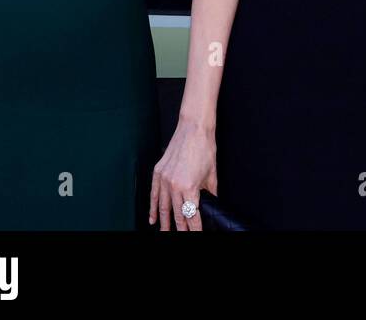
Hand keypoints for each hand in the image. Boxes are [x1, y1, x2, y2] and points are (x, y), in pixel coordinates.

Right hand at [150, 117, 216, 231]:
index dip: (194, 227)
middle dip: (179, 229)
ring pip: (163, 208)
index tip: (196, 233)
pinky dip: (153, 208)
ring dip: (164, 222)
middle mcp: (174, 185)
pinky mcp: (158, 173)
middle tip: (181, 236)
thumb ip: (211, 192)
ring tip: (165, 232)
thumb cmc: (205, 148)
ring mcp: (164, 179)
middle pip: (176, 214)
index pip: (191, 215)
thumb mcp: (212, 174)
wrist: (194, 129)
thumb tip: (211, 202)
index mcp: (190, 187)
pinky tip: (153, 218)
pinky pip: (154, 195)